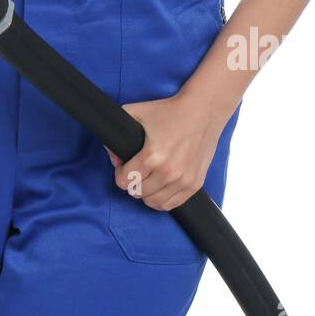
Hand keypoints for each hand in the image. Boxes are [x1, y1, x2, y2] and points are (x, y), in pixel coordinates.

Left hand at [104, 91, 225, 212]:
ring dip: (146, 193)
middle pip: (137, 192)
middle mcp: (168, 172)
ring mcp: (183, 180)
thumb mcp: (136, 113)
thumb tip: (112, 156)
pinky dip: (162, 199)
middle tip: (136, 170)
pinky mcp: (195, 184)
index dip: (120, 173)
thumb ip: (117, 133)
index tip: (124, 166)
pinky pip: (171, 204)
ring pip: (153, 203)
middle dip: (132, 182)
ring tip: (148, 179)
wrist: (202, 111)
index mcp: (152, 156)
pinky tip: (160, 187)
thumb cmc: (169, 111)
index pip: (124, 181)